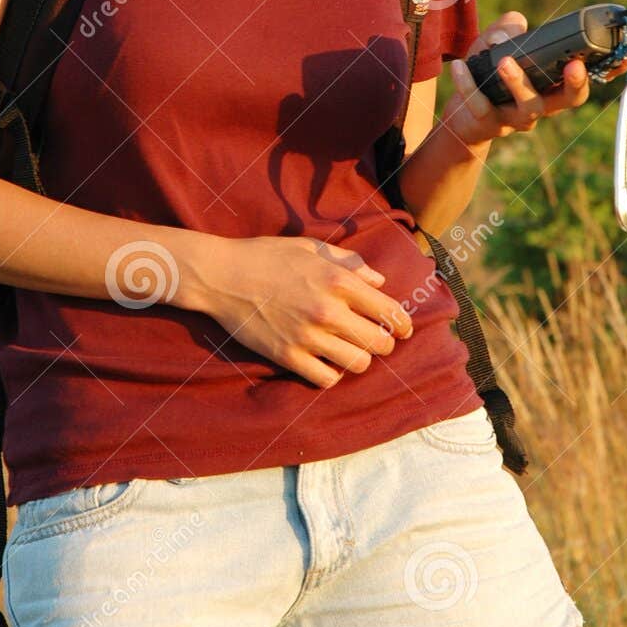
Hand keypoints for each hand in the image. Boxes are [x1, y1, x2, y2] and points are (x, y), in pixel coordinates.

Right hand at [199, 234, 413, 389]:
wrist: (222, 275)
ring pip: (357, 365)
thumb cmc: (267, 256)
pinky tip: (326, 363)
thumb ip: (349, 263)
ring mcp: (307, 336)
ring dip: (359, 360)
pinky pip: (326, 379)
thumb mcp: (311, 248)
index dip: (403, 324)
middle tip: (377, 342)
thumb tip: (379, 280)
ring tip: (352, 353)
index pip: (389, 311)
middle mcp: (327, 310)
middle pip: (379, 344)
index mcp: (338, 280)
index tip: (404, 330)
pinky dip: (332, 374)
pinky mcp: (287, 356)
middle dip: (384, 345)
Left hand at [440, 11, 626, 150]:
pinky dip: (469, 84)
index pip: (585, 79)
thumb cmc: (490, 76)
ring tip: (504, 60)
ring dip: (518, 81)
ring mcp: (518, 118)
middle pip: (570, 100)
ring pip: (528, 106)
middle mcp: (543, 104)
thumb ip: (509, 29)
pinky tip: (460, 66)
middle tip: (575, 65)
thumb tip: (515, 26)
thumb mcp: (497, 46)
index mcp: (553, 85)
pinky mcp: (490, 124)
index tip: (620, 58)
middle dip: (576, 84)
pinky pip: (482, 106)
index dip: (606, 71)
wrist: (463, 117)